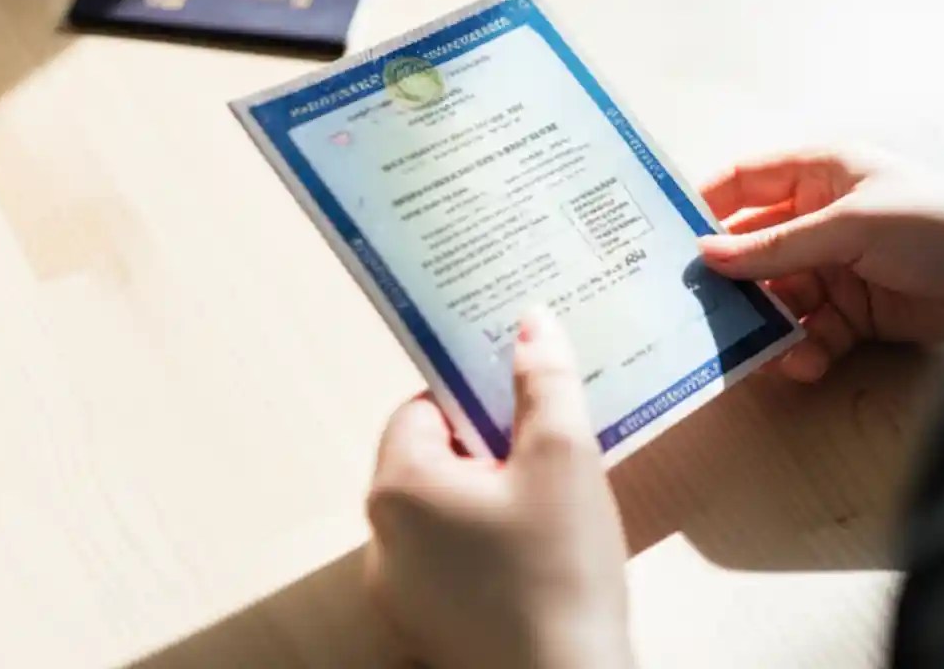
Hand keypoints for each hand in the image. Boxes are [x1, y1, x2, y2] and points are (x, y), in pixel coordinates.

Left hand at [365, 308, 632, 668]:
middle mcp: (380, 536)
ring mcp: (396, 588)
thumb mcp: (563, 459)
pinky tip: (534, 561)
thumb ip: (543, 381)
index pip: (425, 408)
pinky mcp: (422, 624)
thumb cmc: (560, 571)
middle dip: (489, 452)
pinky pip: (447, 559)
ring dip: (488, 499)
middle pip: (431, 459)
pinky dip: (483, 548)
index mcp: (398, 485)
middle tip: (546, 466)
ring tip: (547, 515)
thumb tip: (530, 319)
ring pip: (442, 511)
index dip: (479, 404)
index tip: (527, 416)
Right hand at [697, 149, 943, 381]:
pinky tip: (802, 362)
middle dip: (728, 283)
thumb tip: (706, 255)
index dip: (700, 207)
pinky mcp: (850, 313)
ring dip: (765, 326)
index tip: (662, 240)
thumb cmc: (939, 223)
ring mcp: (832, 268)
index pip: (740, 184)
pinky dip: (801, 350)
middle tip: (693, 311)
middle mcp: (816, 220)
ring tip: (755, 350)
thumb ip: (775, 246)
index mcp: (816, 175)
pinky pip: (807, 332)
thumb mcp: (850, 226)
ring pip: (774, 299)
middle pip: (750, 251)